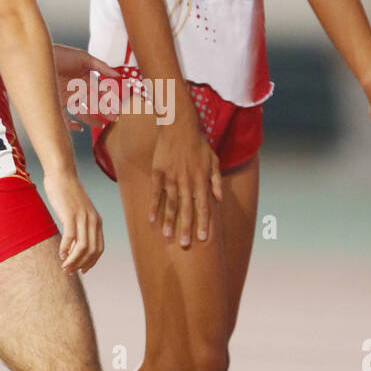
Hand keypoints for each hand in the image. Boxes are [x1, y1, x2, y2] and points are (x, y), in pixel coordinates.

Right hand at [43, 168, 103, 272]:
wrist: (62, 175)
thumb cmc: (68, 194)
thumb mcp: (79, 212)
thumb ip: (81, 226)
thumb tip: (75, 244)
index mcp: (97, 221)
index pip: (99, 248)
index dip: (92, 262)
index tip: (82, 270)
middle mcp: (92, 220)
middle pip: (92, 250)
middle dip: (81, 264)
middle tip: (69, 271)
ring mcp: (82, 217)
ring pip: (82, 246)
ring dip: (74, 260)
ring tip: (65, 266)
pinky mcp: (70, 214)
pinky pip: (71, 236)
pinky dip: (66, 248)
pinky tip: (60, 253)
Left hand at [52, 43, 119, 130]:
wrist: (37, 58)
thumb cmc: (61, 55)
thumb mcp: (83, 58)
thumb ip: (101, 67)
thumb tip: (118, 75)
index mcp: (85, 79)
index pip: (101, 91)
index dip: (109, 99)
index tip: (117, 106)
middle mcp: (77, 90)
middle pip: (93, 103)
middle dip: (104, 111)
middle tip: (114, 119)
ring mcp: (67, 98)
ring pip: (82, 112)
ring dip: (92, 119)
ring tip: (101, 125)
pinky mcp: (56, 104)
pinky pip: (65, 118)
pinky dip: (72, 125)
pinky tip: (80, 128)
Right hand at [150, 107, 221, 246]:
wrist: (180, 126)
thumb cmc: (198, 143)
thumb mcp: (214, 160)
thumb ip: (216, 180)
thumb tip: (219, 199)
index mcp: (201, 180)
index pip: (203, 207)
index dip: (203, 224)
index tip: (203, 239)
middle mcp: (187, 182)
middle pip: (186, 209)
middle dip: (186, 228)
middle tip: (184, 245)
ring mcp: (171, 178)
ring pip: (170, 204)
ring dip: (169, 222)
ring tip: (167, 236)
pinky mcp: (158, 172)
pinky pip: (156, 193)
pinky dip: (153, 207)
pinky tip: (152, 219)